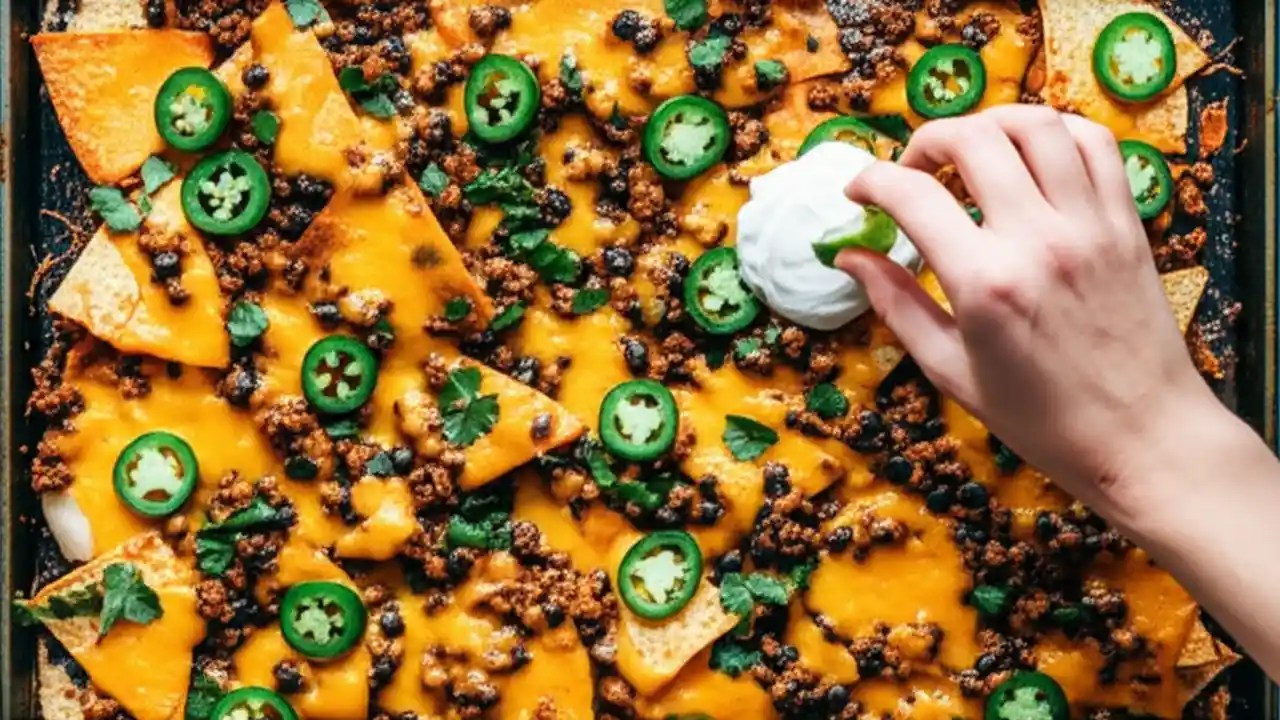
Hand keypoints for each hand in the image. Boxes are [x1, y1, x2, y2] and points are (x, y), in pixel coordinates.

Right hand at [835, 105, 1221, 517]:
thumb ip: (897, 305)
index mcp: (985, 283)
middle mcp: (1038, 239)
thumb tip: (850, 257)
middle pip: (974, 139)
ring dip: (990, 123)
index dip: (870, 181)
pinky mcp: (1126, 221)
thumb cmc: (1042, 418)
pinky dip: (1056, 131)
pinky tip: (1032, 156)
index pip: (913, 196)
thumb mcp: (952, 372)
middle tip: (912, 171)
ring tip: (970, 151)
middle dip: (926, 141)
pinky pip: (1095, 143)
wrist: (1144, 437)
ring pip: (1038, 124)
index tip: (858, 192)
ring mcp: (1090, 223)